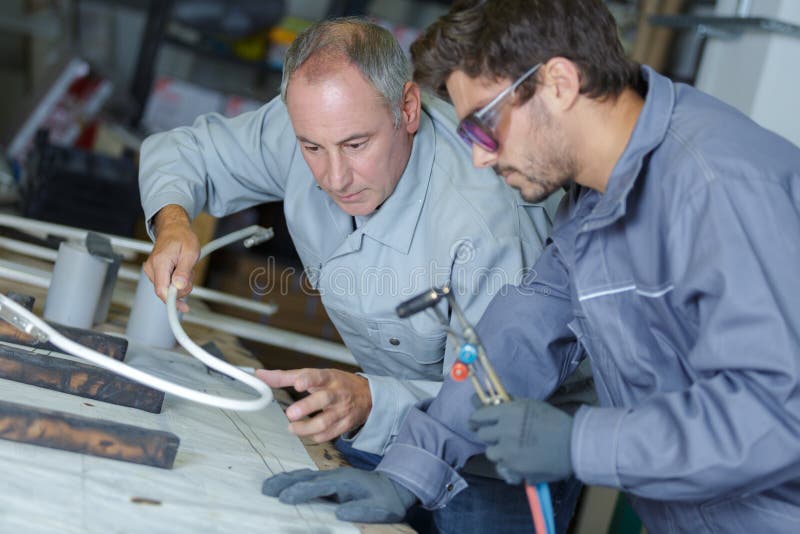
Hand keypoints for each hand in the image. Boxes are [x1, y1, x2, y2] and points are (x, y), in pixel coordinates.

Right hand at [143, 205, 198, 312]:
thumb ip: (183, 271)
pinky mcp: (154, 273)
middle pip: (166, 291)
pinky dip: (176, 281)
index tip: (182, 309)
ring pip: (168, 289)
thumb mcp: (190, 253)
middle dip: (182, 287)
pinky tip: (179, 271)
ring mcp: (151, 271)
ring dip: (180, 283)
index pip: (161, 290)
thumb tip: (178, 287)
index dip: (173, 301)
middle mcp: (151, 268)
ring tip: (185, 268)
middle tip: (189, 272)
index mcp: (160, 262)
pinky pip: (166, 284)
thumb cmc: (182, 238)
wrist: (174, 229)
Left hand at [256, 368, 371, 442]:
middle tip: (291, 413)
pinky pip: (329, 434)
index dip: (308, 380)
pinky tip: (309, 433)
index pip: (318, 376)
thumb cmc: (336, 383)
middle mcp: (336, 393)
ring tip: (292, 428)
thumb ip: (286, 377)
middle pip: (323, 399)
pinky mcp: (345, 425)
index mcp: (328, 377)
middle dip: (307, 407)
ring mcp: (342, 410)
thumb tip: (260, 375)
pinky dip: (317, 436)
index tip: (298, 384)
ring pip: (325, 422)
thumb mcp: (315, 375)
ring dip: (306, 428)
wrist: (367, 396)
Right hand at [262, 467, 416, 522]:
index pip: (320, 486)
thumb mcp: (379, 510)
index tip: (284, 498)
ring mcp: (333, 476)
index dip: (301, 492)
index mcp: (346, 482)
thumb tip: (340, 514)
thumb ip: (360, 511)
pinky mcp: (332, 480)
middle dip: (286, 482)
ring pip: (306, 476)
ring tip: (268, 485)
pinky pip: (310, 479)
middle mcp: (336, 476)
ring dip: (286, 479)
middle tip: (265, 489)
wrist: (395, 487)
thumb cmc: (387, 501)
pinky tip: (285, 483)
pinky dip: (295, 480)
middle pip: (307, 477)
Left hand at [469, 398, 573, 484]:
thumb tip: (492, 401)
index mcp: (509, 411)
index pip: (479, 415)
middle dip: (488, 436)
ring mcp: (508, 450)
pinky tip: (519, 462)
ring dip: (498, 451)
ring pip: (490, 452)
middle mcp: (505, 430)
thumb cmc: (554, 422)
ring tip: (511, 451)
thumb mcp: (531, 405)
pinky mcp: (514, 467)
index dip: (476, 420)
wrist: (573, 444)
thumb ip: (510, 404)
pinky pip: (502, 467)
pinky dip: (508, 466)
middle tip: (498, 437)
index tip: (475, 423)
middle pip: (481, 434)